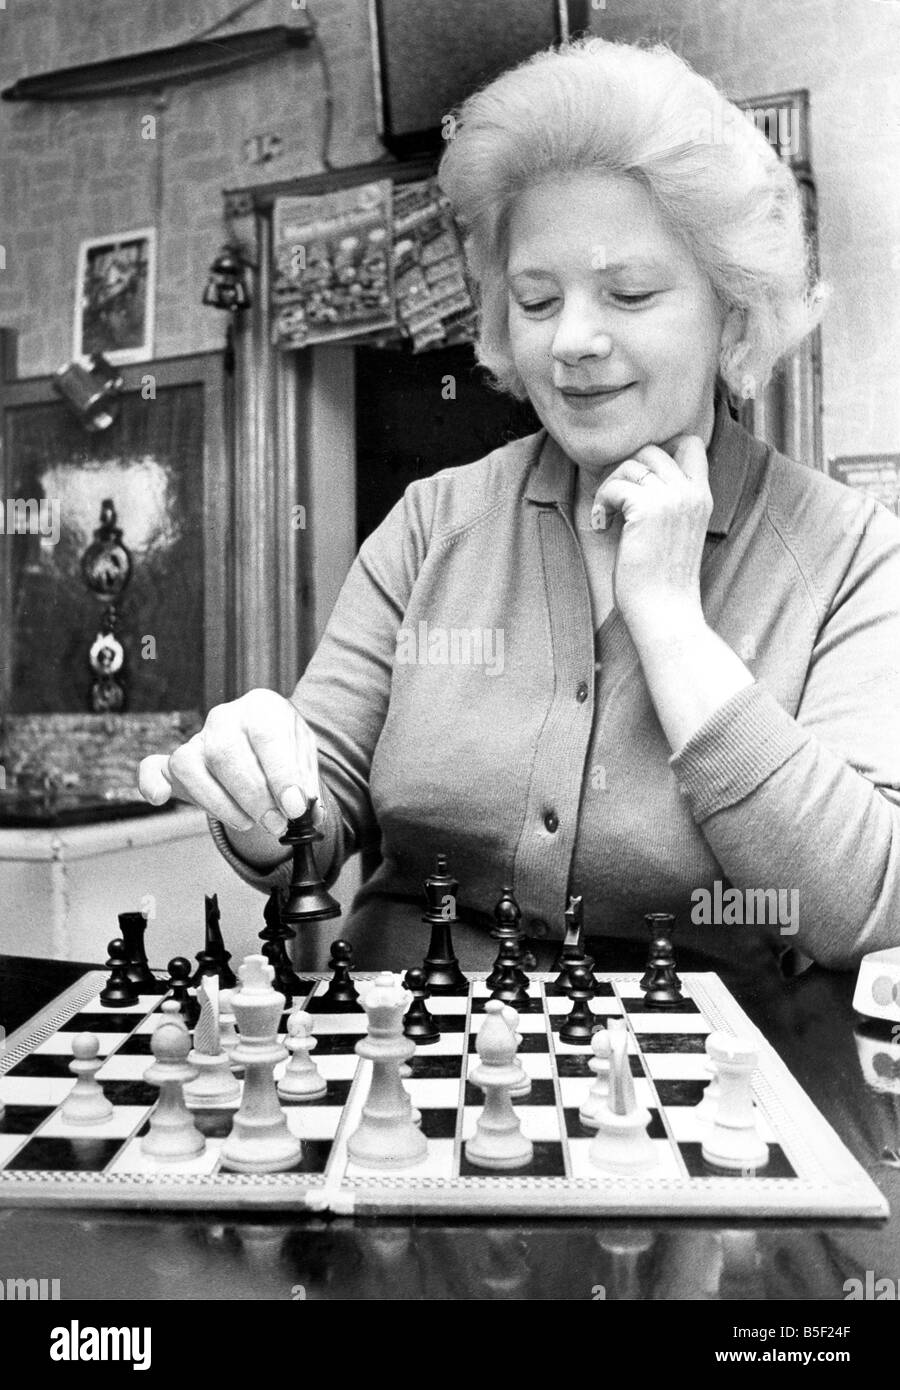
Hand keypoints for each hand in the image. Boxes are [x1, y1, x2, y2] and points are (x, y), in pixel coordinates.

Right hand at [138, 688, 323, 838]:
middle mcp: (225, 717)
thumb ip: (305, 784)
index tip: (294, 806)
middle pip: (227, 753)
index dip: (280, 774)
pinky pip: (153, 768)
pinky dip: (151, 783)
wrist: (267, 749)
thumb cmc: (285, 753)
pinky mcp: (177, 762)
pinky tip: (160, 797)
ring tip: (250, 821)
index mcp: (261, 707)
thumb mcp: (306, 761)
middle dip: (254, 797)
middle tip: (276, 823)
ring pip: (192, 765)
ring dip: (221, 803)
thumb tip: (306, 812)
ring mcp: (198, 738)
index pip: (267, 735)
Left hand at [591, 434, 711, 640]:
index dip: (661, 451)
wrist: (666, 611)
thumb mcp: (675, 530)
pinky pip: (615, 486)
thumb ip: (668, 501)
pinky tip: (603, 524)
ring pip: (631, 464)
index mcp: (702, 496)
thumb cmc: (664, 579)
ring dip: (611, 486)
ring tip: (609, 515)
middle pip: (652, 451)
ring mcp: (671, 499)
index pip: (691, 444)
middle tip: (617, 502)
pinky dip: (602, 502)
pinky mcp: (647, 510)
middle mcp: (690, 492)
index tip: (640, 479)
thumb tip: (636, 475)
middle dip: (627, 471)